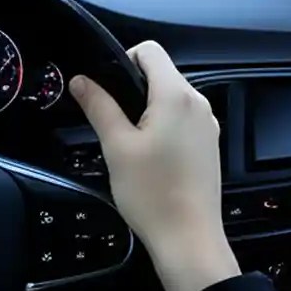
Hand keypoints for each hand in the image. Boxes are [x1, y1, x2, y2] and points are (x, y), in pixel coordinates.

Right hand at [69, 41, 238, 290]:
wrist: (188, 238)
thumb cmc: (151, 192)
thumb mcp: (116, 146)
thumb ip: (99, 106)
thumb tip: (80, 79)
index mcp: (176, 96)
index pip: (151, 51)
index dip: (124, 59)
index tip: (107, 88)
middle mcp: (198, 103)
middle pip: (161, 74)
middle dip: (134, 88)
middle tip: (112, 121)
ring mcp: (208, 124)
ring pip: (171, 97)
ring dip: (148, 108)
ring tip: (130, 143)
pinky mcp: (210, 144)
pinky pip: (183, 119)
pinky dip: (164, 125)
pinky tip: (151, 156)